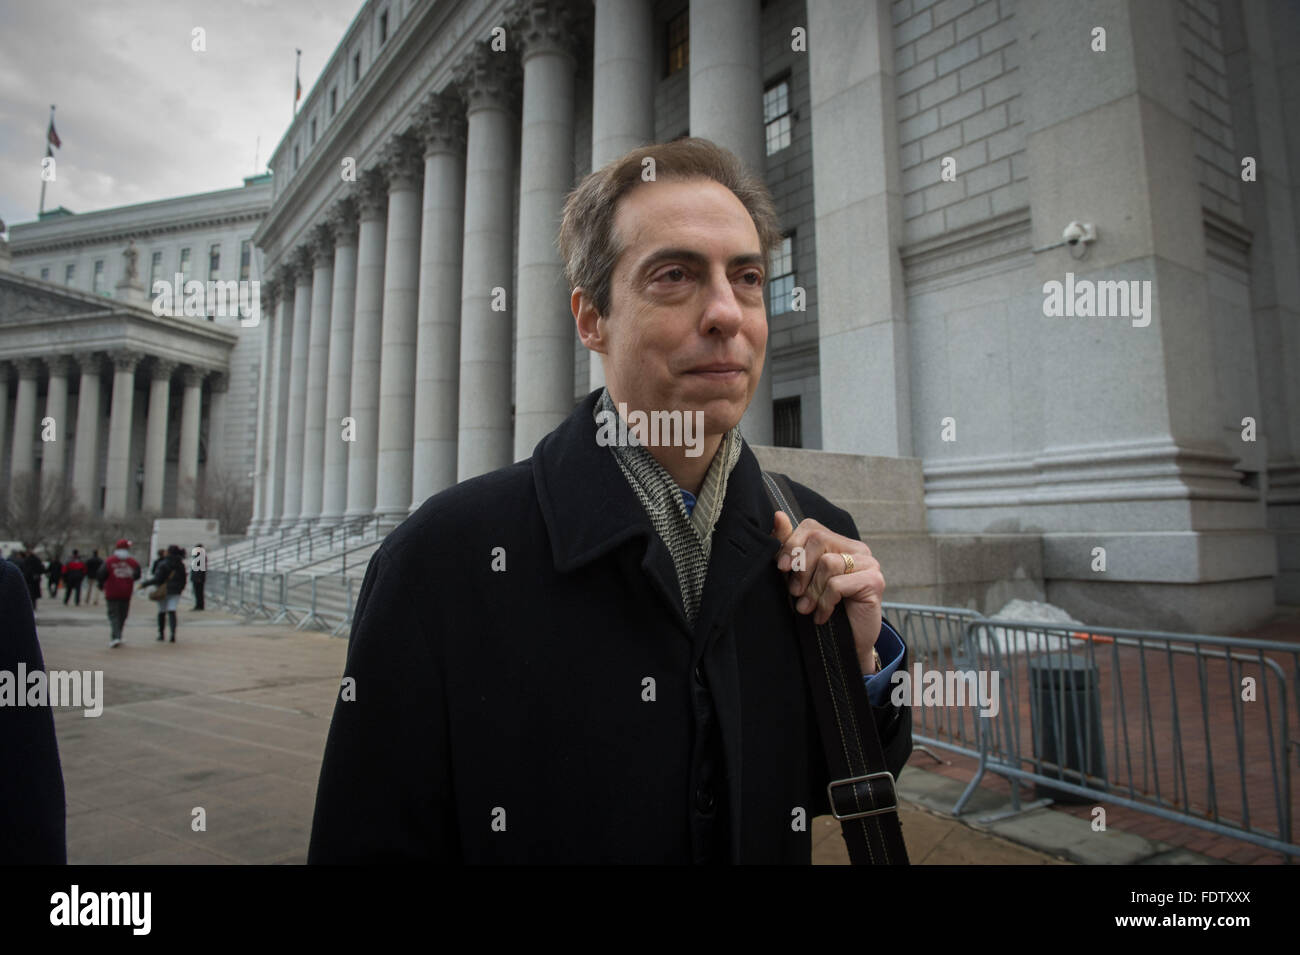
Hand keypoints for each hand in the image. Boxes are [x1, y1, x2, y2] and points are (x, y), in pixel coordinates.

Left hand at [771, 511, 885, 675]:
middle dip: (801, 569)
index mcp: (839, 543)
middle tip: (795, 593)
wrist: (844, 645)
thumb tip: (777, 515)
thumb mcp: (799, 577)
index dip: (792, 545)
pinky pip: (838, 583)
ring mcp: (869, 563)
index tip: (782, 568)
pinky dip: (825, 602)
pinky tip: (823, 616)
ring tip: (808, 608)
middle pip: (819, 541)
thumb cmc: (820, 608)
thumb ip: (790, 547)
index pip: (812, 527)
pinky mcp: (875, 581)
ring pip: (828, 563)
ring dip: (812, 591)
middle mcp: (857, 549)